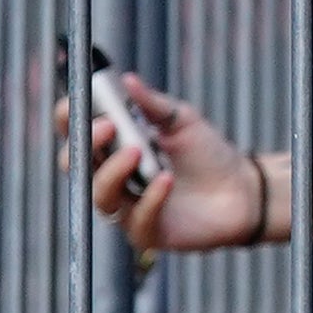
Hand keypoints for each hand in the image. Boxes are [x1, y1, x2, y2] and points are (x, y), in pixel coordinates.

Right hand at [87, 78, 263, 252]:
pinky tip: (166, 179)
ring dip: (115, 171)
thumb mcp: (182, 121)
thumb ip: (153, 104)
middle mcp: (111, 178)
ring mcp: (126, 208)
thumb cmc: (208, 154)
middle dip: (85, 144)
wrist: (244, 190)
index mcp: (113, 147)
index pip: (75, 133)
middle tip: (109, 126)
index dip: (68, 117)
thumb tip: (128, 80)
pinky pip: (137, 218)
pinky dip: (151, 197)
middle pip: (76, 164)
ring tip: (138, 150)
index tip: (79, 102)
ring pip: (100, 194)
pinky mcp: (146, 232)